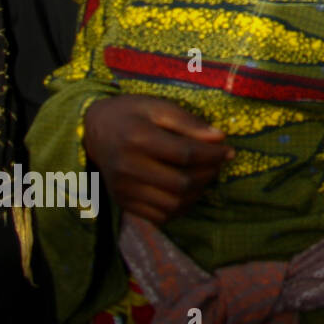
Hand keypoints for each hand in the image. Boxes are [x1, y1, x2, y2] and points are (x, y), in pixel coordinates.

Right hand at [82, 95, 231, 225]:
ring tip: (203, 176)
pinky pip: (159, 216)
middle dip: (208, 175)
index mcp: (138, 139)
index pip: (186, 154)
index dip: (213, 155)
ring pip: (173, 204)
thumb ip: (188, 122)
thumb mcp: (159, 107)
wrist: (94, 129)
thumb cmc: (132, 114)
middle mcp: (128, 168)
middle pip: (181, 183)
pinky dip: (180, 208)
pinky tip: (187, 191)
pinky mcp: (123, 202)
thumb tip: (220, 138)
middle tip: (217, 164)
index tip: (229, 151)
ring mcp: (124, 189)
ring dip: (197, 193)